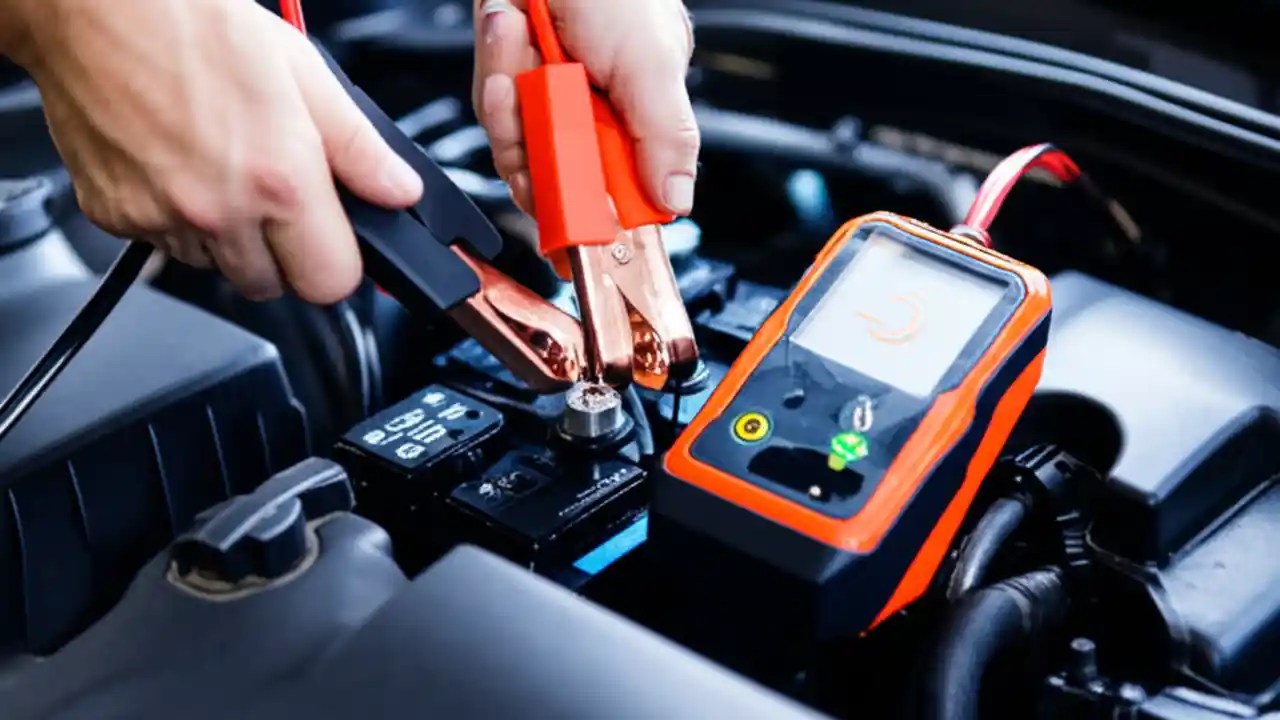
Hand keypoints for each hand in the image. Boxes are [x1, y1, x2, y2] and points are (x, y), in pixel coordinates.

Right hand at [4, 0, 422, 302]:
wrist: (93, 4)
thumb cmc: (192, 23)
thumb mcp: (304, 74)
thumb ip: (359, 147)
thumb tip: (398, 191)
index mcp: (279, 182)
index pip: (332, 283)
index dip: (337, 260)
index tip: (332, 237)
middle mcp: (219, 211)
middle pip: (272, 285)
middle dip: (282, 252)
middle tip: (274, 194)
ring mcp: (161, 219)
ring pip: (216, 267)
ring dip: (228, 236)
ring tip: (221, 166)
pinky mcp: (114, 217)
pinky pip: (162, 244)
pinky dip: (175, 218)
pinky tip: (178, 164)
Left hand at [471, 0, 698, 216]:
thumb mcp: (653, 61)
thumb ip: (666, 137)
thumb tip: (678, 202)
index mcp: (642, 116)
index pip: (618, 193)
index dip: (591, 211)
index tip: (575, 221)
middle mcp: (595, 115)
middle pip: (559, 180)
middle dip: (541, 153)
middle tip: (544, 108)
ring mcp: (550, 100)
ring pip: (519, 148)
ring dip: (512, 98)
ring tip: (522, 35)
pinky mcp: (511, 82)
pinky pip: (492, 110)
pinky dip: (495, 69)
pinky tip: (508, 25)